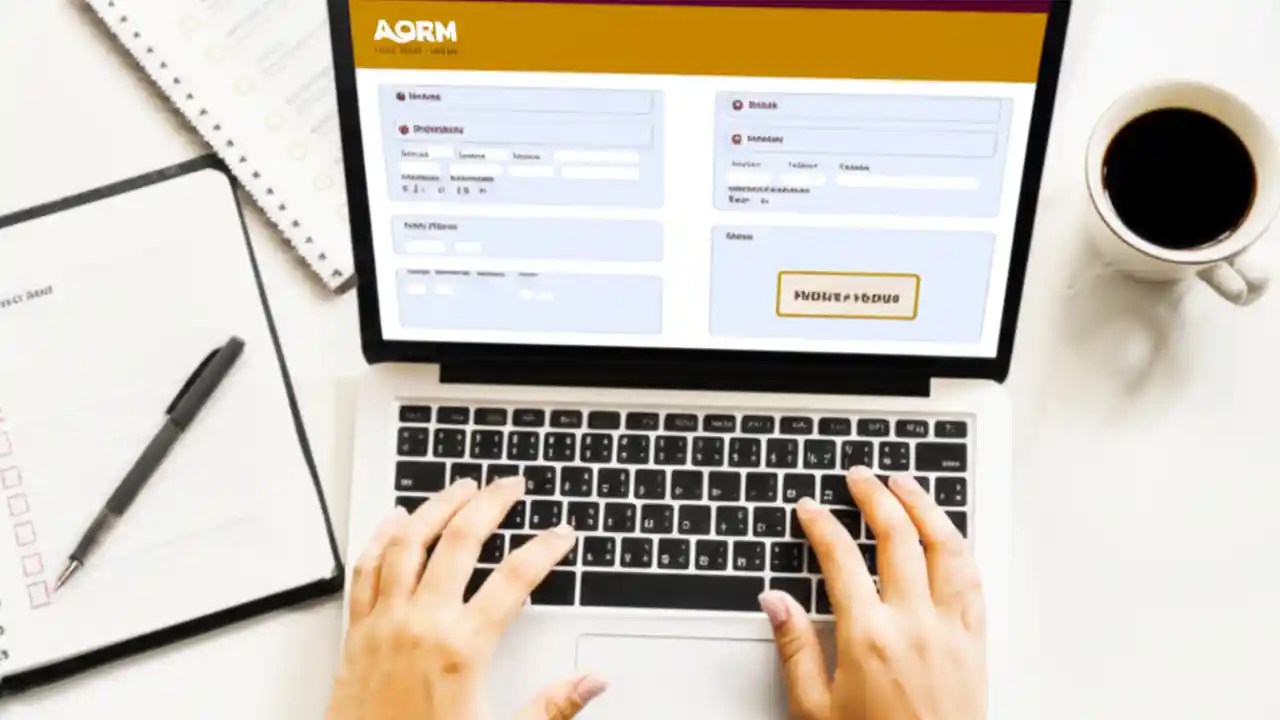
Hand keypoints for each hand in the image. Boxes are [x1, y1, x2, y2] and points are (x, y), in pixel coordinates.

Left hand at [326, 478, 607, 719]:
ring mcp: (385, 623)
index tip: (561, 534)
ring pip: (409, 542)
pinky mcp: (356, 633)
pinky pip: (366, 569)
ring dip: (436, 507)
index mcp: (462, 648)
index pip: (515, 579)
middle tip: (510, 486)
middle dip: (491, 504)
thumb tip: (593, 681)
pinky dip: (382, 538)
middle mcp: (422, 624)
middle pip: (461, 541)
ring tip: (460, 488)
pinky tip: (395, 521)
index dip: (544, 549)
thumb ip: (552, 706)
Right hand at [759, 467, 984, 719]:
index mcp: (867, 637)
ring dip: (924, 507)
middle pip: (896, 536)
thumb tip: (774, 601)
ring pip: (944, 547)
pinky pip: (973, 581)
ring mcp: (951, 631)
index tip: (809, 509)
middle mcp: (913, 624)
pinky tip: (948, 536)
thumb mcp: (814, 709)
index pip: (840, 558)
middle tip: (858, 477)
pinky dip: (959, 547)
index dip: (821, 524)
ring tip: (905, 483)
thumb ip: (795, 648)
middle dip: (874, 496)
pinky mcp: (976, 644)